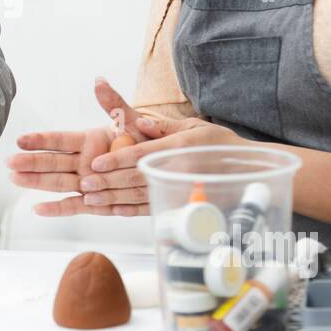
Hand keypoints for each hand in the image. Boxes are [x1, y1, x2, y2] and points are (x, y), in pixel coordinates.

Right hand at [8, 78, 158, 216]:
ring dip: (36, 182)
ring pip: (58, 182)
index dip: (41, 140)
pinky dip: (58, 209)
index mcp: (89, 140)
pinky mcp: (94, 200)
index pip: (60, 139)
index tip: (21, 140)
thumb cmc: (145, 140)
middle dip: (31, 162)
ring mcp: (86, 181)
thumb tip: (99, 80)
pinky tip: (38, 209)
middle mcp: (83, 161)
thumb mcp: (131, 119)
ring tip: (15, 179)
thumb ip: (113, 103)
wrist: (156, 163)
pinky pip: (74, 206)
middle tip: (10, 162)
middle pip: (53, 162)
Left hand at [75, 115, 246, 215]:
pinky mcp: (181, 203)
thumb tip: (139, 121)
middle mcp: (177, 168)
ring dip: (112, 198)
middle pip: (135, 177)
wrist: (247, 170)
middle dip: (107, 181)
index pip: (141, 154)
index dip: (116, 159)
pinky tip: (114, 210)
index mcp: (179, 146)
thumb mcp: (194, 126)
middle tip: (84, 184)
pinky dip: (131, 210)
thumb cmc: (218, 143)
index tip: (95, 163)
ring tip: (90, 199)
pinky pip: (152, 208)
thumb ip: (164, 126)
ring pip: (140, 195)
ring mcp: (179, 189)